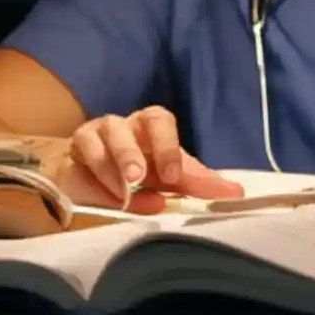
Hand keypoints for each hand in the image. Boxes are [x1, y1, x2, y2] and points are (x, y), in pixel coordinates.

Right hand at [53, 105, 243, 213]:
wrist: (88, 174)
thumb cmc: (136, 171)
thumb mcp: (167, 178)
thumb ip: (198, 184)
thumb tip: (236, 194)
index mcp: (151, 127)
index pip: (163, 122)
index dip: (168, 146)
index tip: (173, 177)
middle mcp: (128, 123)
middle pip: (141, 120)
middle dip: (144, 146)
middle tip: (141, 177)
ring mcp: (100, 130)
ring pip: (110, 133)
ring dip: (118, 161)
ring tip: (125, 189)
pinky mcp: (78, 144)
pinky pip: (85, 149)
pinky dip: (97, 171)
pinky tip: (108, 192)